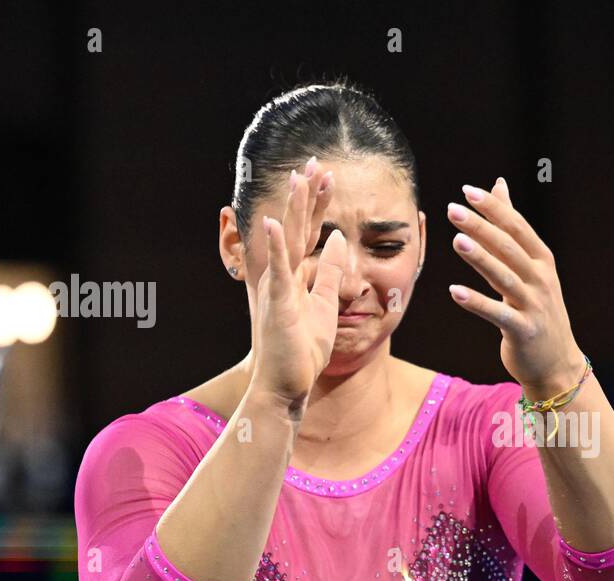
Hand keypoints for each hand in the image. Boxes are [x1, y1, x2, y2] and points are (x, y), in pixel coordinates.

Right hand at [250, 158, 344, 412]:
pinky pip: (279, 270)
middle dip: (307, 196)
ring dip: (294, 209)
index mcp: (296, 276)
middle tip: (315, 162)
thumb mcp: (326, 304)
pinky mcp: (278, 304)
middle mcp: (284, 276)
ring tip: (298, 178)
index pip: (309, 232)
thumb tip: (339, 239)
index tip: (326, 176)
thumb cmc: (302, 350)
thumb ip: (330, 272)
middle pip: (298, 228)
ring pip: (287, 241)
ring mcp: (279, 288)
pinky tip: (274, 221)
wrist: (286, 385)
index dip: (317, 205)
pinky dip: (275, 246)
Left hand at [446, 177, 586, 397]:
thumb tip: (499, 184)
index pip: (517, 227)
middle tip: (454, 210)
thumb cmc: (537, 309)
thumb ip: (512, 227)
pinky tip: (455, 292)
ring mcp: (534, 305)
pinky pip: (498, 314)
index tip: (467, 191)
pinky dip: (477, 303)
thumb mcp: (530, 266)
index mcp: (541, 260)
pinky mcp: (524, 331)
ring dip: (481, 259)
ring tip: (457, 241)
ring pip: (504, 277)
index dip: (494, 209)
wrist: (557, 362)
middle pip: (509, 248)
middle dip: (482, 227)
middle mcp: (540, 279)